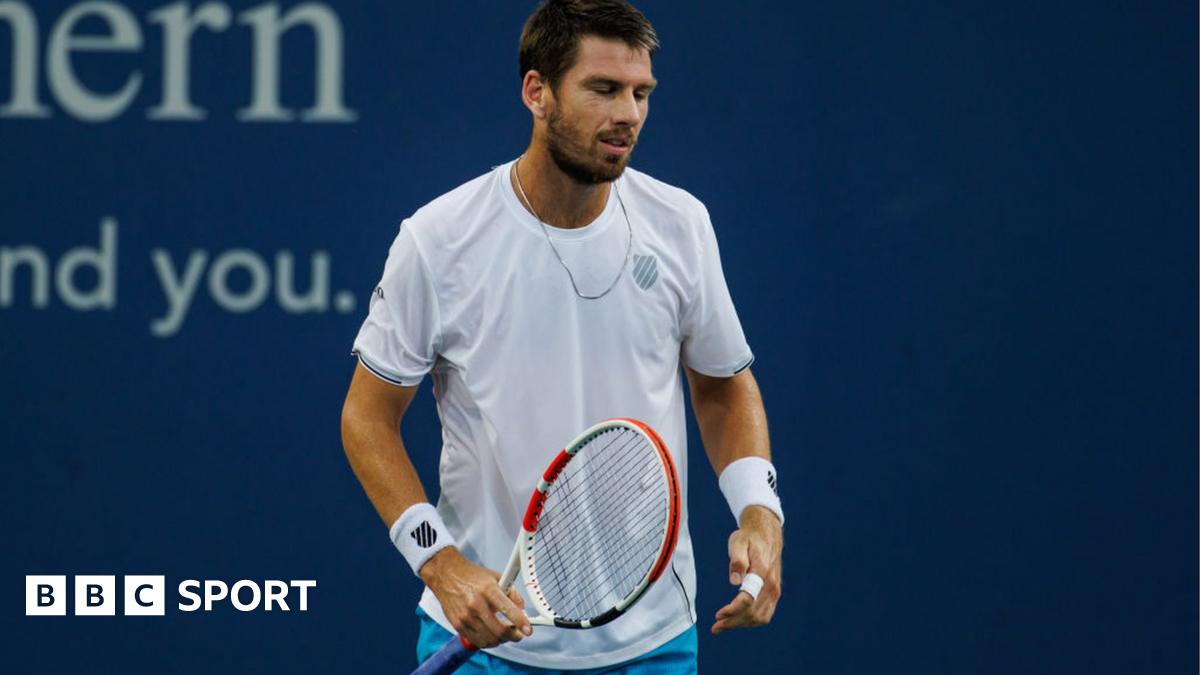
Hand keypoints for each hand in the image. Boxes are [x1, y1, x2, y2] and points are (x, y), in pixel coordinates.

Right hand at [419, 548, 532, 647]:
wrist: (446, 576)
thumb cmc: (473, 577)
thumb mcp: (496, 577)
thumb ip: (512, 593)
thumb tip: (522, 610)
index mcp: (488, 590)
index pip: (508, 609)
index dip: (521, 622)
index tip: (529, 630)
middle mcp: (476, 604)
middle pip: (499, 630)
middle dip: (514, 636)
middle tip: (519, 634)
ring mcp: (465, 617)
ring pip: (489, 639)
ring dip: (502, 640)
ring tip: (506, 634)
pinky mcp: (458, 625)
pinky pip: (477, 641)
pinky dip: (489, 642)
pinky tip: (493, 636)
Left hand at [712, 505, 782, 633]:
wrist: (767, 534)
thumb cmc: (749, 538)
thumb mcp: (738, 542)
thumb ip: (737, 561)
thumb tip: (734, 581)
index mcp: (762, 572)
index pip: (747, 599)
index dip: (732, 610)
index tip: (718, 615)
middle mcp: (771, 584)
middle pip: (753, 613)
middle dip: (733, 622)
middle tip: (715, 627)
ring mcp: (775, 590)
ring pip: (760, 617)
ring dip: (741, 624)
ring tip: (723, 625)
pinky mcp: (775, 593)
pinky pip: (765, 614)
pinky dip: (751, 621)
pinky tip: (737, 620)